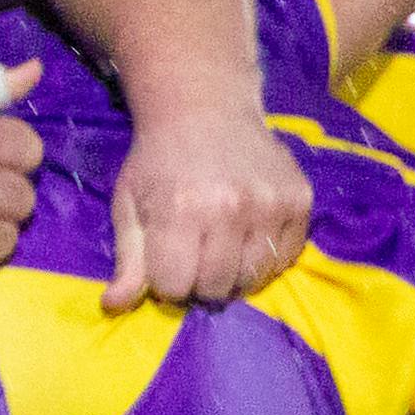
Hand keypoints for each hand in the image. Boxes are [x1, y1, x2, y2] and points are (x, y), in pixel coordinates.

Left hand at [105, 116, 314, 310]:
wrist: (205, 108)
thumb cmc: (159, 161)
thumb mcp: (129, 205)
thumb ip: (128, 260)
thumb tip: (114, 306)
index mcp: (181, 210)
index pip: (175, 288)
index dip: (166, 280)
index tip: (166, 259)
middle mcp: (231, 208)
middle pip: (216, 288)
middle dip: (199, 282)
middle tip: (194, 254)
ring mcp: (270, 204)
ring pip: (254, 279)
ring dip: (234, 275)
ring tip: (220, 247)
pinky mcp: (300, 199)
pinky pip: (286, 258)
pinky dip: (266, 259)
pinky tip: (248, 236)